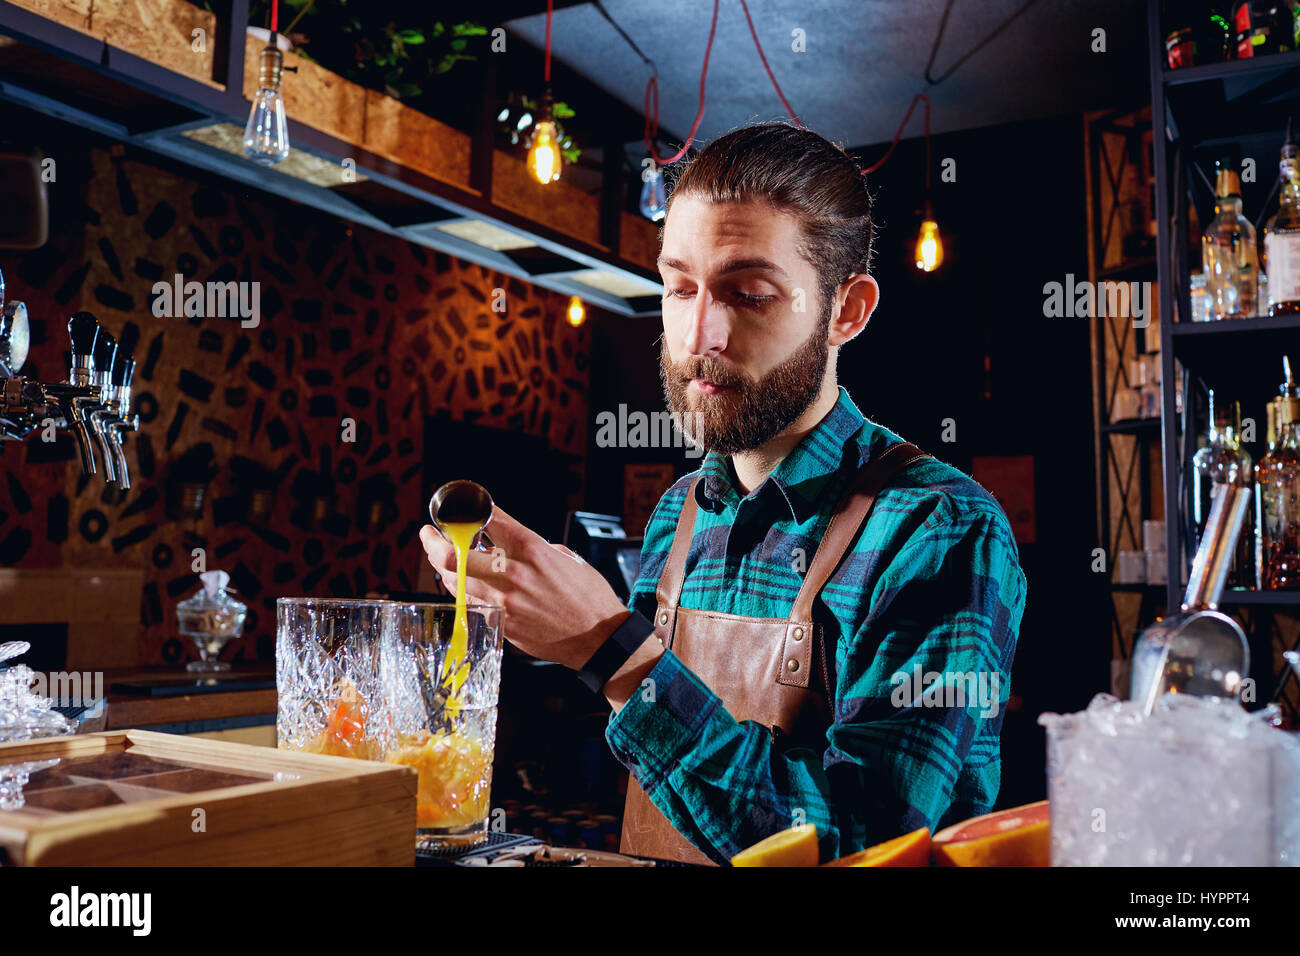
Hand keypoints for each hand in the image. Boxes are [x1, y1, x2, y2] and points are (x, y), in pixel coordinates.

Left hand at [419, 505, 632, 670]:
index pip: (487, 519)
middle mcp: (513, 574)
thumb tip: (506, 543)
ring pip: (454, 582)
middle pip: (453, 555)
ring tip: (441, 558)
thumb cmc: (588, 595)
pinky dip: (461, 591)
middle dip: (434, 542)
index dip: (467, 510)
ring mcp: (504, 602)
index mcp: (531, 549)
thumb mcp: (564, 556)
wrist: (599, 638)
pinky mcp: (502, 625)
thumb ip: (530, 547)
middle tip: (429, 534)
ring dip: (443, 567)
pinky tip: (461, 583)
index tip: (458, 508)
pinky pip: (470, 603)